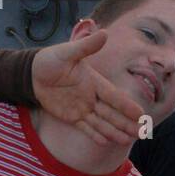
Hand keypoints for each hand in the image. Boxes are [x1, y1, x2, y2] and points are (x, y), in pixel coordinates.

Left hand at [32, 31, 143, 146]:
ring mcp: (81, 107)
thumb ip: (85, 47)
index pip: (114, 96)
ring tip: (127, 141)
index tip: (140, 115)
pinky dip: (95, 134)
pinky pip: (85, 127)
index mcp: (94, 81)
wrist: (33, 73)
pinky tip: (106, 142)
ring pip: (101, 122)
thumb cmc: (50, 60)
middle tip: (142, 133)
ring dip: (114, 131)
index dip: (126, 106)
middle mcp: (91, 96)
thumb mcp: (67, 52)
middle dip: (126, 123)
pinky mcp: (70, 116)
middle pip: (112, 113)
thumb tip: (104, 33)